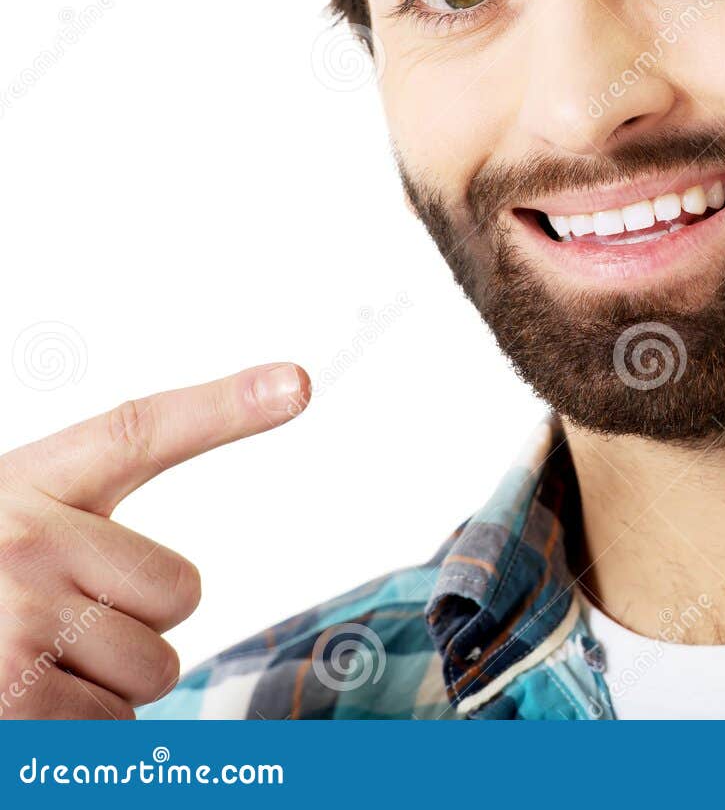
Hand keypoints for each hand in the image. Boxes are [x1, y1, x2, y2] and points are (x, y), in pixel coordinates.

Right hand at [0, 364, 307, 718]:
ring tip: (25, 670)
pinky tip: (19, 712)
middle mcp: (24, 544)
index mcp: (29, 487)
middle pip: (179, 597)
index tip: (298, 382)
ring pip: (151, 674)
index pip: (138, 430)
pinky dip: (75, 738)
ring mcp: (14, 624)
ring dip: (104, 690)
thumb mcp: (9, 524)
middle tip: (56, 626)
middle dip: (136, 626)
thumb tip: (238, 455)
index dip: (227, 405)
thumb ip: (90, 529)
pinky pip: (110, 730)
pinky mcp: (9, 702)